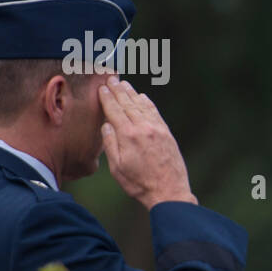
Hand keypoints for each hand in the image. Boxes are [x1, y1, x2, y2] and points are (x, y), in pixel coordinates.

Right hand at [98, 77, 197, 209]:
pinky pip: (155, 113)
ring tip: (124, 84)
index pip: (114, 110)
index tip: (102, 88)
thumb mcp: (117, 167)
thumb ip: (110, 144)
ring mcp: (157, 130)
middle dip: (118, 90)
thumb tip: (106, 125)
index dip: (107, 98)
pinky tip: (142, 98)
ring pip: (142, 106)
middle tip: (111, 79)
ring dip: (132, 94)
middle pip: (128, 104)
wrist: (169, 191)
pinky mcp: (167, 134)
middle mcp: (143, 128)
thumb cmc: (139, 183)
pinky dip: (148, 104)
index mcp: (127, 136)